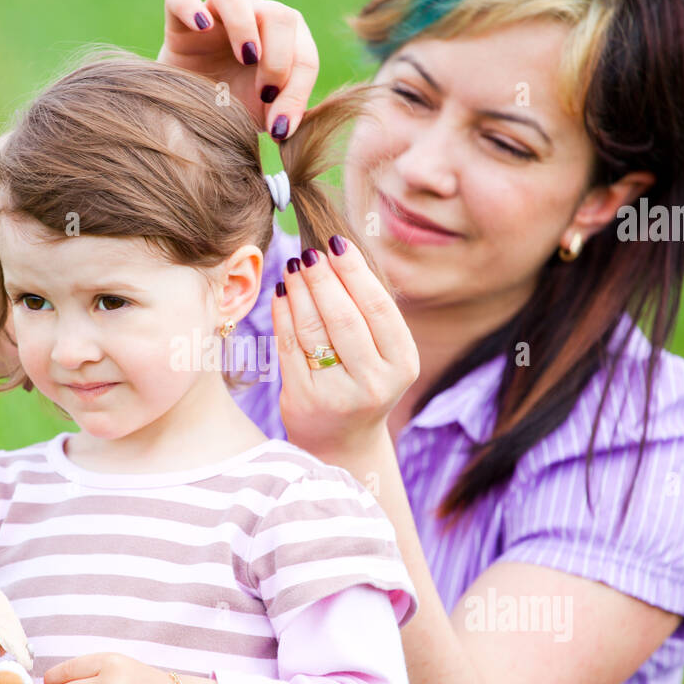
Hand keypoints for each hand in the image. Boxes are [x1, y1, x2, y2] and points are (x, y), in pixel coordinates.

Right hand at [158, 0, 317, 139]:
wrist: (190, 115)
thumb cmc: (234, 113)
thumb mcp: (265, 118)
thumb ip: (287, 115)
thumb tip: (288, 126)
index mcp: (283, 40)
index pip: (304, 53)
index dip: (297, 91)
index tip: (279, 128)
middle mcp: (253, 18)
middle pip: (279, 15)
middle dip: (279, 60)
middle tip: (264, 94)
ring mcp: (214, 15)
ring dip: (244, 25)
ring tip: (245, 58)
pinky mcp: (177, 22)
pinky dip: (190, 6)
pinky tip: (201, 28)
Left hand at [272, 237, 420, 454]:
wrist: (343, 441)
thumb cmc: (363, 382)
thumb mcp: (383, 354)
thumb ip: (369, 313)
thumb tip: (339, 252)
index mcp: (402, 364)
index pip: (377, 308)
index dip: (355, 272)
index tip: (337, 243)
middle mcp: (374, 382)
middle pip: (344, 318)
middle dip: (323, 279)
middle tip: (309, 252)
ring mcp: (338, 394)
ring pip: (314, 331)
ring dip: (300, 292)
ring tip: (292, 267)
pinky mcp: (304, 400)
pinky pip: (290, 347)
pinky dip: (283, 316)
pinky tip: (280, 294)